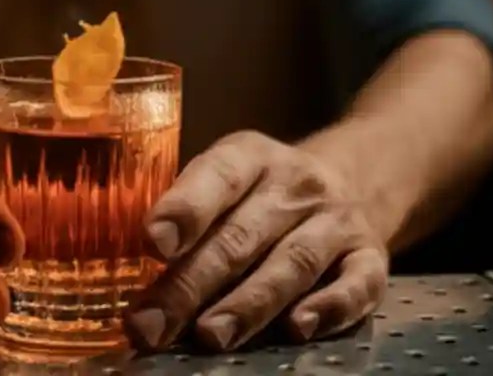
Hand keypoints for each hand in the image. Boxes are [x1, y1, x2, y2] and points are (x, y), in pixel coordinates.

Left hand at [124, 130, 387, 350]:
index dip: (185, 209)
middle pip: (241, 237)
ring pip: (291, 264)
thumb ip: (185, 212)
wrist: (358, 175)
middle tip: (150, 324)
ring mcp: (336, 221)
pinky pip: (357, 284)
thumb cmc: (263, 190)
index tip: (153, 242)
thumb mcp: (226, 177)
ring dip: (248, 304)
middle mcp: (295, 185)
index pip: (216, 177)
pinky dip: (330, 307)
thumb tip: (122, 266)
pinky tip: (299, 329)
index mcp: (250, 157)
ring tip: (209, 335)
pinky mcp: (371, 257)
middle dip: (191, 284)